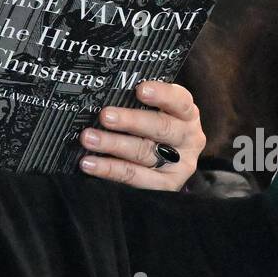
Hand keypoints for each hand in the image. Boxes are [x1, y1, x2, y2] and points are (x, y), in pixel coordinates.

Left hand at [78, 80, 204, 190]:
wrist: (169, 164)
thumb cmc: (155, 127)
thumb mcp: (156, 111)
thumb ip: (138, 102)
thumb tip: (106, 91)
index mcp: (187, 114)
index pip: (180, 101)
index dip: (162, 94)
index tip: (140, 90)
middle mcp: (188, 138)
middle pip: (160, 127)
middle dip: (130, 121)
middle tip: (105, 116)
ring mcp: (180, 164)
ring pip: (143, 152)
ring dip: (113, 144)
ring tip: (89, 138)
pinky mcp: (167, 186)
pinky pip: (134, 176)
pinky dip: (109, 169)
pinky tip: (89, 163)